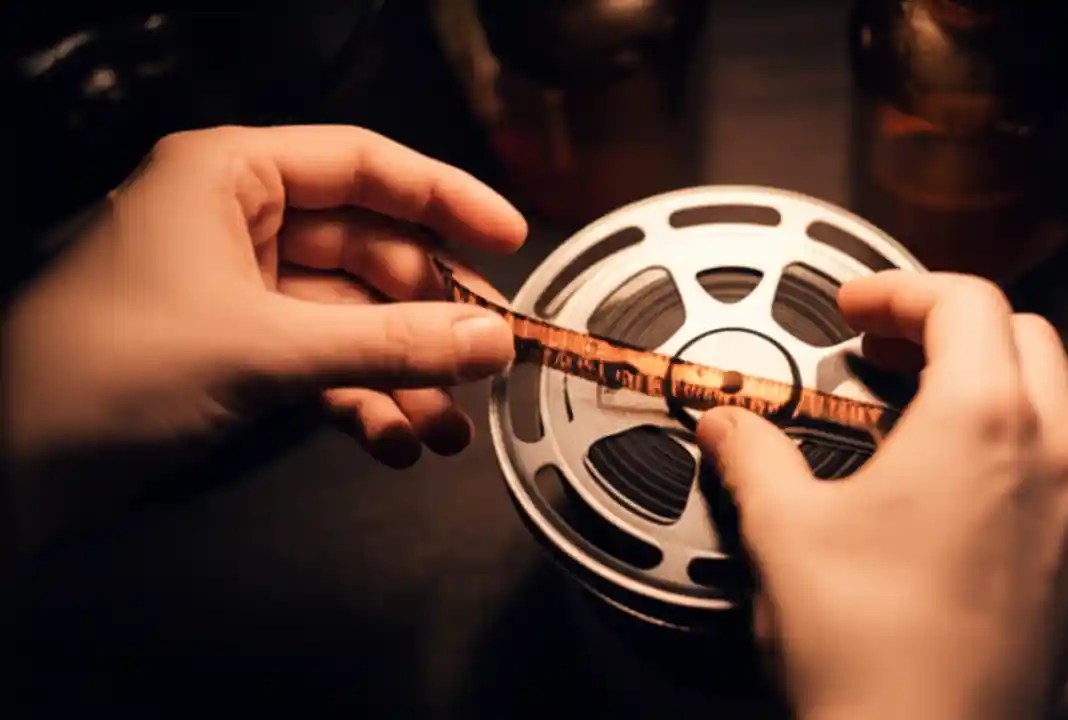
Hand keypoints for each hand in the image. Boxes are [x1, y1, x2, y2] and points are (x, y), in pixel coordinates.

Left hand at [3, 125, 524, 550]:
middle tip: (486, 358)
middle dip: (427, 316)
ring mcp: (235, 289)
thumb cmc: (111, 372)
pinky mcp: (231, 350)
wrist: (14, 469)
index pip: (365, 165)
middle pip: (367, 250)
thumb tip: (493, 342)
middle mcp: (236, 221)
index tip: (509, 240)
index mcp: (231, 176)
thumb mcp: (267, 349)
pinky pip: (318, 362)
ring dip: (401, 372)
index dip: (446, 199)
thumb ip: (391, 343)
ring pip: (348, 317)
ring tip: (448, 429)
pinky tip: (395, 444)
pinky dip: (359, 400)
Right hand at [696, 273, 1067, 718]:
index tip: (857, 306)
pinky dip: (1019, 453)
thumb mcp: (785, 532)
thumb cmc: (873, 655)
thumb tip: (725, 424)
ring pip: (1054, 403)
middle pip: (1020, 335)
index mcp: (982, 422)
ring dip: (990, 386)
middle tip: (884, 347)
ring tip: (920, 417)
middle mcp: (1053, 455)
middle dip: (948, 325)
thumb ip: (750, 454)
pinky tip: (961, 495)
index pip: (964, 300)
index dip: (899, 287)